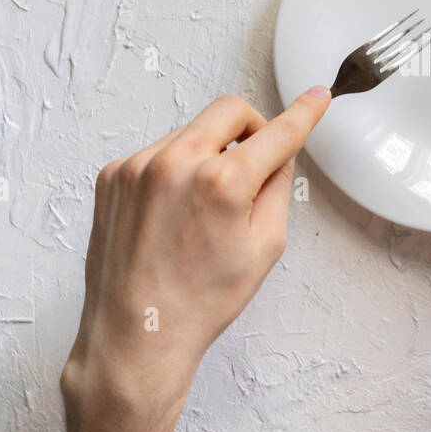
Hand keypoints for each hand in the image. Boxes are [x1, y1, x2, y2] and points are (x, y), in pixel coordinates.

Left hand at [61, 88, 330, 431]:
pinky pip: (157, 153)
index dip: (305, 113)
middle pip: (229, 110)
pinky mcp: (113, 175)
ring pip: (191, 132)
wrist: (137, 334)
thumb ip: (278, 188)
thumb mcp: (265, 248)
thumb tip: (279, 154)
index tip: (317, 97)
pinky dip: (174, 171)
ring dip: (208, 154)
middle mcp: (176, 163)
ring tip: (202, 210)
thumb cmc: (200, 303)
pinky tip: (172, 215)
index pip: (277, 133)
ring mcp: (138, 166)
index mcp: (223, 182)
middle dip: (251, 128)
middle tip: (254, 160)